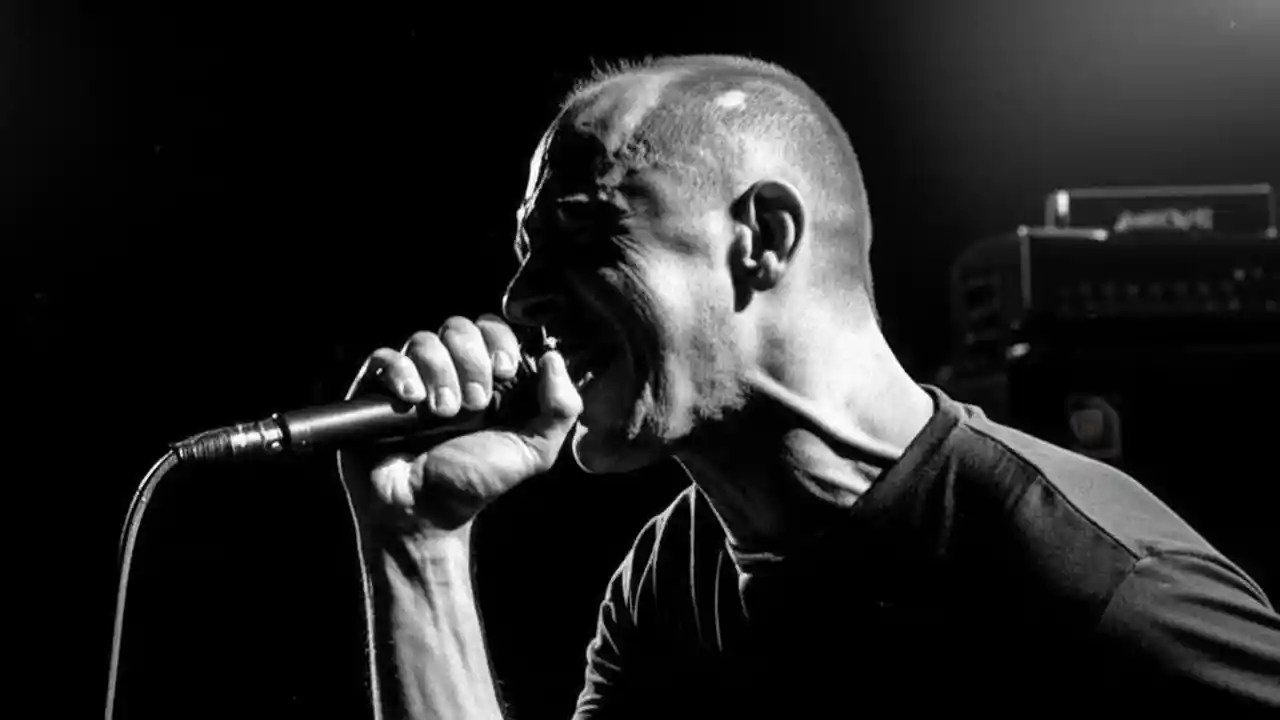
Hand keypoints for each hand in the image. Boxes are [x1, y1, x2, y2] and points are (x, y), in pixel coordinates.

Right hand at [339, 314, 581, 533]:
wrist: (423, 515)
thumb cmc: (475, 482)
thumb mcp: (533, 451)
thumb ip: (559, 408)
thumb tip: (553, 356)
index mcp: (485, 376)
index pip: (492, 328)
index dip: (499, 341)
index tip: (504, 371)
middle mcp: (448, 371)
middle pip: (458, 327)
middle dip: (471, 361)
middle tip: (474, 404)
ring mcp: (410, 378)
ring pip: (423, 341)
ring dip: (440, 374)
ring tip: (444, 413)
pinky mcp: (374, 391)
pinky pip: (384, 357)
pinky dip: (402, 373)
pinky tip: (412, 402)